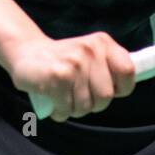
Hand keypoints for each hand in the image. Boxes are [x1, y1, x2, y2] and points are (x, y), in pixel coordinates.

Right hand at [5, 32, 135, 122]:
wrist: (26, 52)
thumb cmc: (63, 60)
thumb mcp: (91, 54)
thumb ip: (108, 67)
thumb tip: (123, 88)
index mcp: (103, 43)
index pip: (128, 71)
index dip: (120, 88)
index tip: (108, 89)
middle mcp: (90, 49)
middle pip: (106, 96)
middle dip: (93, 104)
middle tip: (78, 94)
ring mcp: (74, 63)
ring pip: (86, 106)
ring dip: (74, 109)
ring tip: (64, 95)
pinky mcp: (57, 76)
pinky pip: (67, 109)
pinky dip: (59, 112)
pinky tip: (53, 100)